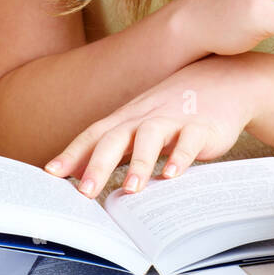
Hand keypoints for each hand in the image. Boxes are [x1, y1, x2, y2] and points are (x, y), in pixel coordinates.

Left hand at [45, 55, 263, 197]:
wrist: (223, 81)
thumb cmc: (173, 110)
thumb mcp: (140, 127)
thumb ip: (115, 150)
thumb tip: (80, 175)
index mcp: (126, 120)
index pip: (93, 136)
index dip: (71, 154)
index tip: (50, 175)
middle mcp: (144, 117)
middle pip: (115, 138)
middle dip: (97, 164)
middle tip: (84, 193)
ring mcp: (173, 119)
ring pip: (151, 137)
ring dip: (140, 163)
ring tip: (131, 188)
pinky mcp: (202, 126)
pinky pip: (189, 141)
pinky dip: (180, 157)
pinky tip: (172, 175)